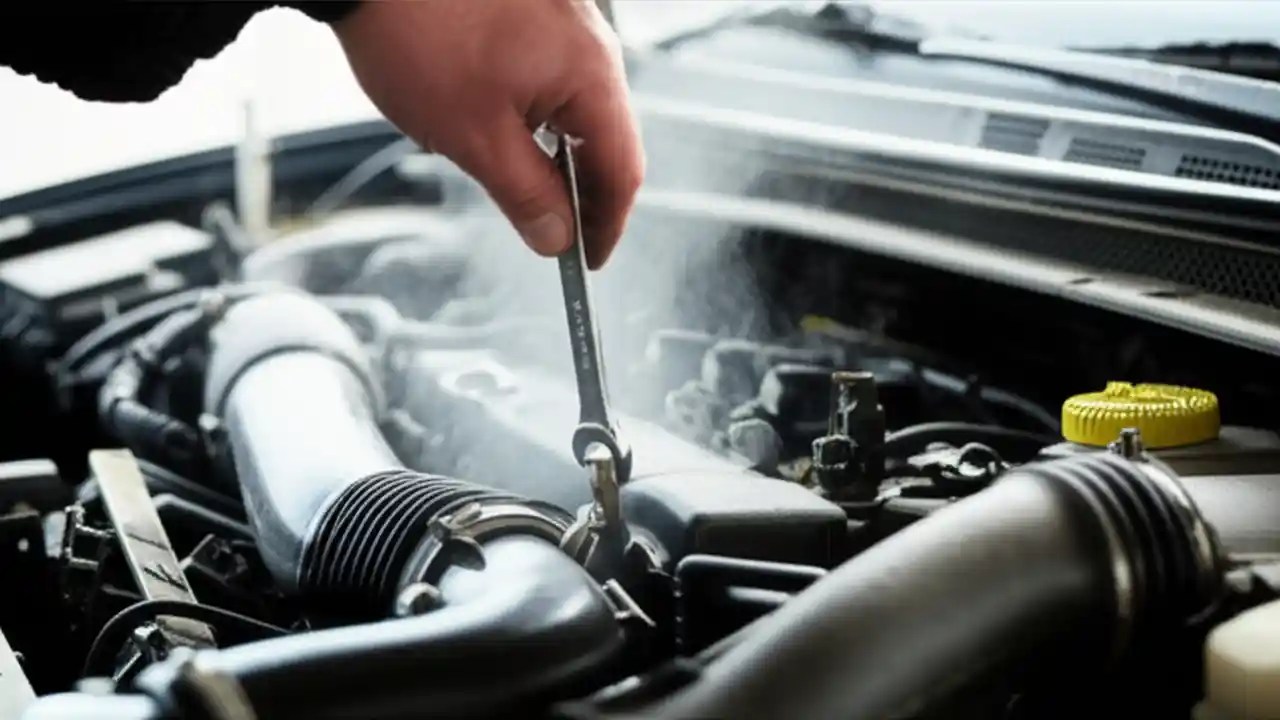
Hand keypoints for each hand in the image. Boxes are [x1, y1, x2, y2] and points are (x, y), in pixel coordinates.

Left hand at [333, 0, 643, 268]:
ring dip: (557, 157)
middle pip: (608, 140)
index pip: (623, 170)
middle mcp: (592, 44)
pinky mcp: (537, 14)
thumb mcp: (474, 139)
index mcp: (592, 75)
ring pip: (579, 111)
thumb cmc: (420, 36)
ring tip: (516, 184)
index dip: (606, 225)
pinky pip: (554, 79)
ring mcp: (567, 24)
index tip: (585, 259)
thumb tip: (558, 237)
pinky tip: (499, 130)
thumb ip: (526, 195)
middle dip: (581, 193)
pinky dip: (538, 119)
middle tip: (551, 233)